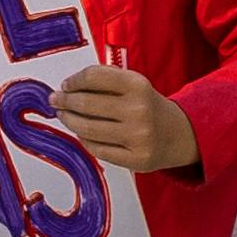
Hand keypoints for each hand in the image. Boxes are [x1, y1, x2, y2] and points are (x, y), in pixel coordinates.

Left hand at [54, 61, 195, 174]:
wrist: (180, 135)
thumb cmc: (149, 107)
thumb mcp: (135, 85)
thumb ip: (105, 82)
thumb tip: (67, 88)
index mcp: (138, 85)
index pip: (94, 77)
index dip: (74, 80)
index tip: (65, 85)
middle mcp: (139, 109)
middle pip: (86, 103)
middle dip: (65, 101)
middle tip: (56, 101)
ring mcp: (138, 136)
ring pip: (88, 129)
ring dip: (70, 121)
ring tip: (64, 116)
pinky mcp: (136, 159)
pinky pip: (97, 149)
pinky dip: (84, 139)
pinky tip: (81, 133)